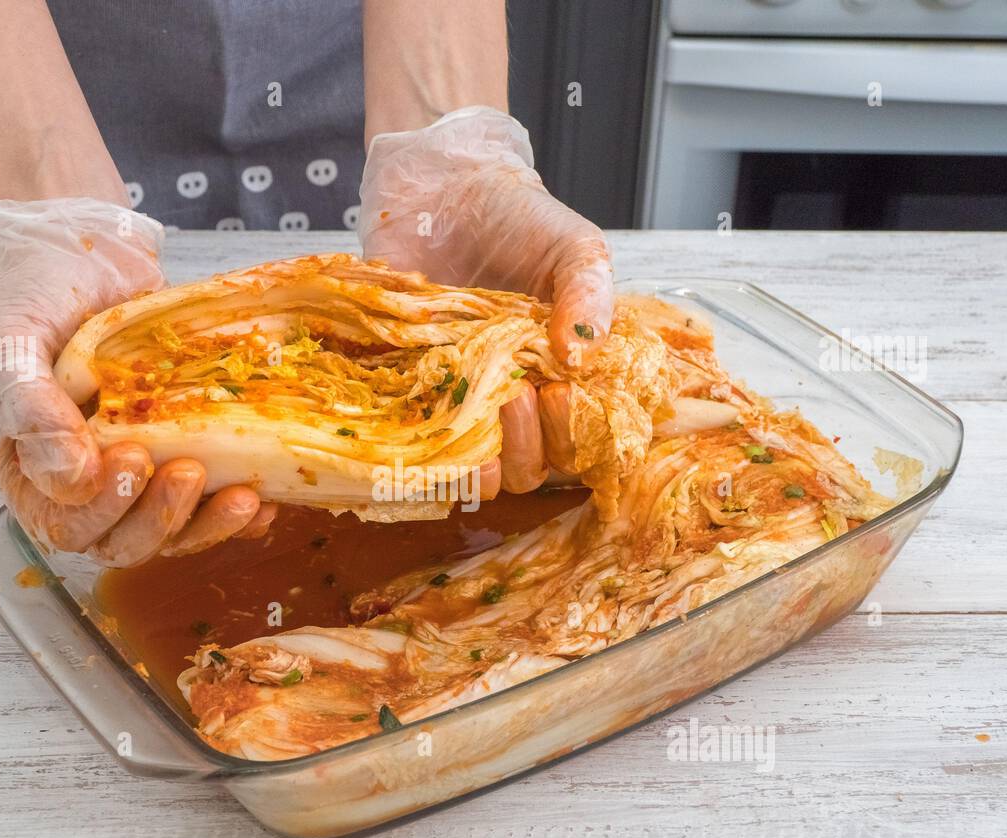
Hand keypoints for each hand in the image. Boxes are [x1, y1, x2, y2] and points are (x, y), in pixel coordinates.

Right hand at [0, 187, 274, 565]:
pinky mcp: (181, 453)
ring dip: (206, 523)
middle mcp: (83, 482)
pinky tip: (263, 501)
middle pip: (121, 541)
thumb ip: (30, 407)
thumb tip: (72, 479)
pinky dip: (235, 514)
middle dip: (160, 519)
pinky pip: (206, 505)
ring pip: (170, 532)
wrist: (89, 248)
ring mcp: (137, 473)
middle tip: (189, 472)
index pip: (63, 525)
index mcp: (33, 468)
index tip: (132, 460)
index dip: (100, 510)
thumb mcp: (15, 341)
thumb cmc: (38, 289)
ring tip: (241, 496)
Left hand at [359, 106, 613, 494]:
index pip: (585, 442)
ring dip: (487, 458)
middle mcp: (521, 402)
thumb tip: (581, 356)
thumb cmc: (518, 221)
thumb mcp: (574, 247)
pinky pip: (425, 458)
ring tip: (482, 402)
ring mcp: (466, 405)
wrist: (444, 192)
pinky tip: (433, 423)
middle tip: (521, 392)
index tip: (563, 393)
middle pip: (535, 471)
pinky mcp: (415, 400)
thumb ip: (590, 294)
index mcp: (567, 378)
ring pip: (485, 476)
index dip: (577, 434)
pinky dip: (431, 455)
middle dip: (533, 445)